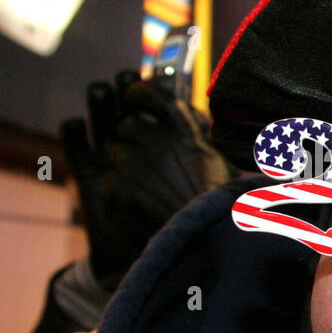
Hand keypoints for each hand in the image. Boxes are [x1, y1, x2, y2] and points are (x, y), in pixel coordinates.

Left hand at [60, 72, 237, 288]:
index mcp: (181, 125)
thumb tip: (186, 118)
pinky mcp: (118, 190)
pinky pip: (111, 183)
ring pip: (116, 154)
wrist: (210, 240)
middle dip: (135, 139)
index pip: (145, 92)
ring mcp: (132, 163)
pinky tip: (143, 207)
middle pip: (128, 125)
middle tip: (151, 161)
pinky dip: (122, 194)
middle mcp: (154, 137)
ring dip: (128, 167)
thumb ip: (196, 133)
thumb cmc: (221, 201)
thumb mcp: (218, 156)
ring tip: (151, 189)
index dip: (138, 96)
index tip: (135, 100)